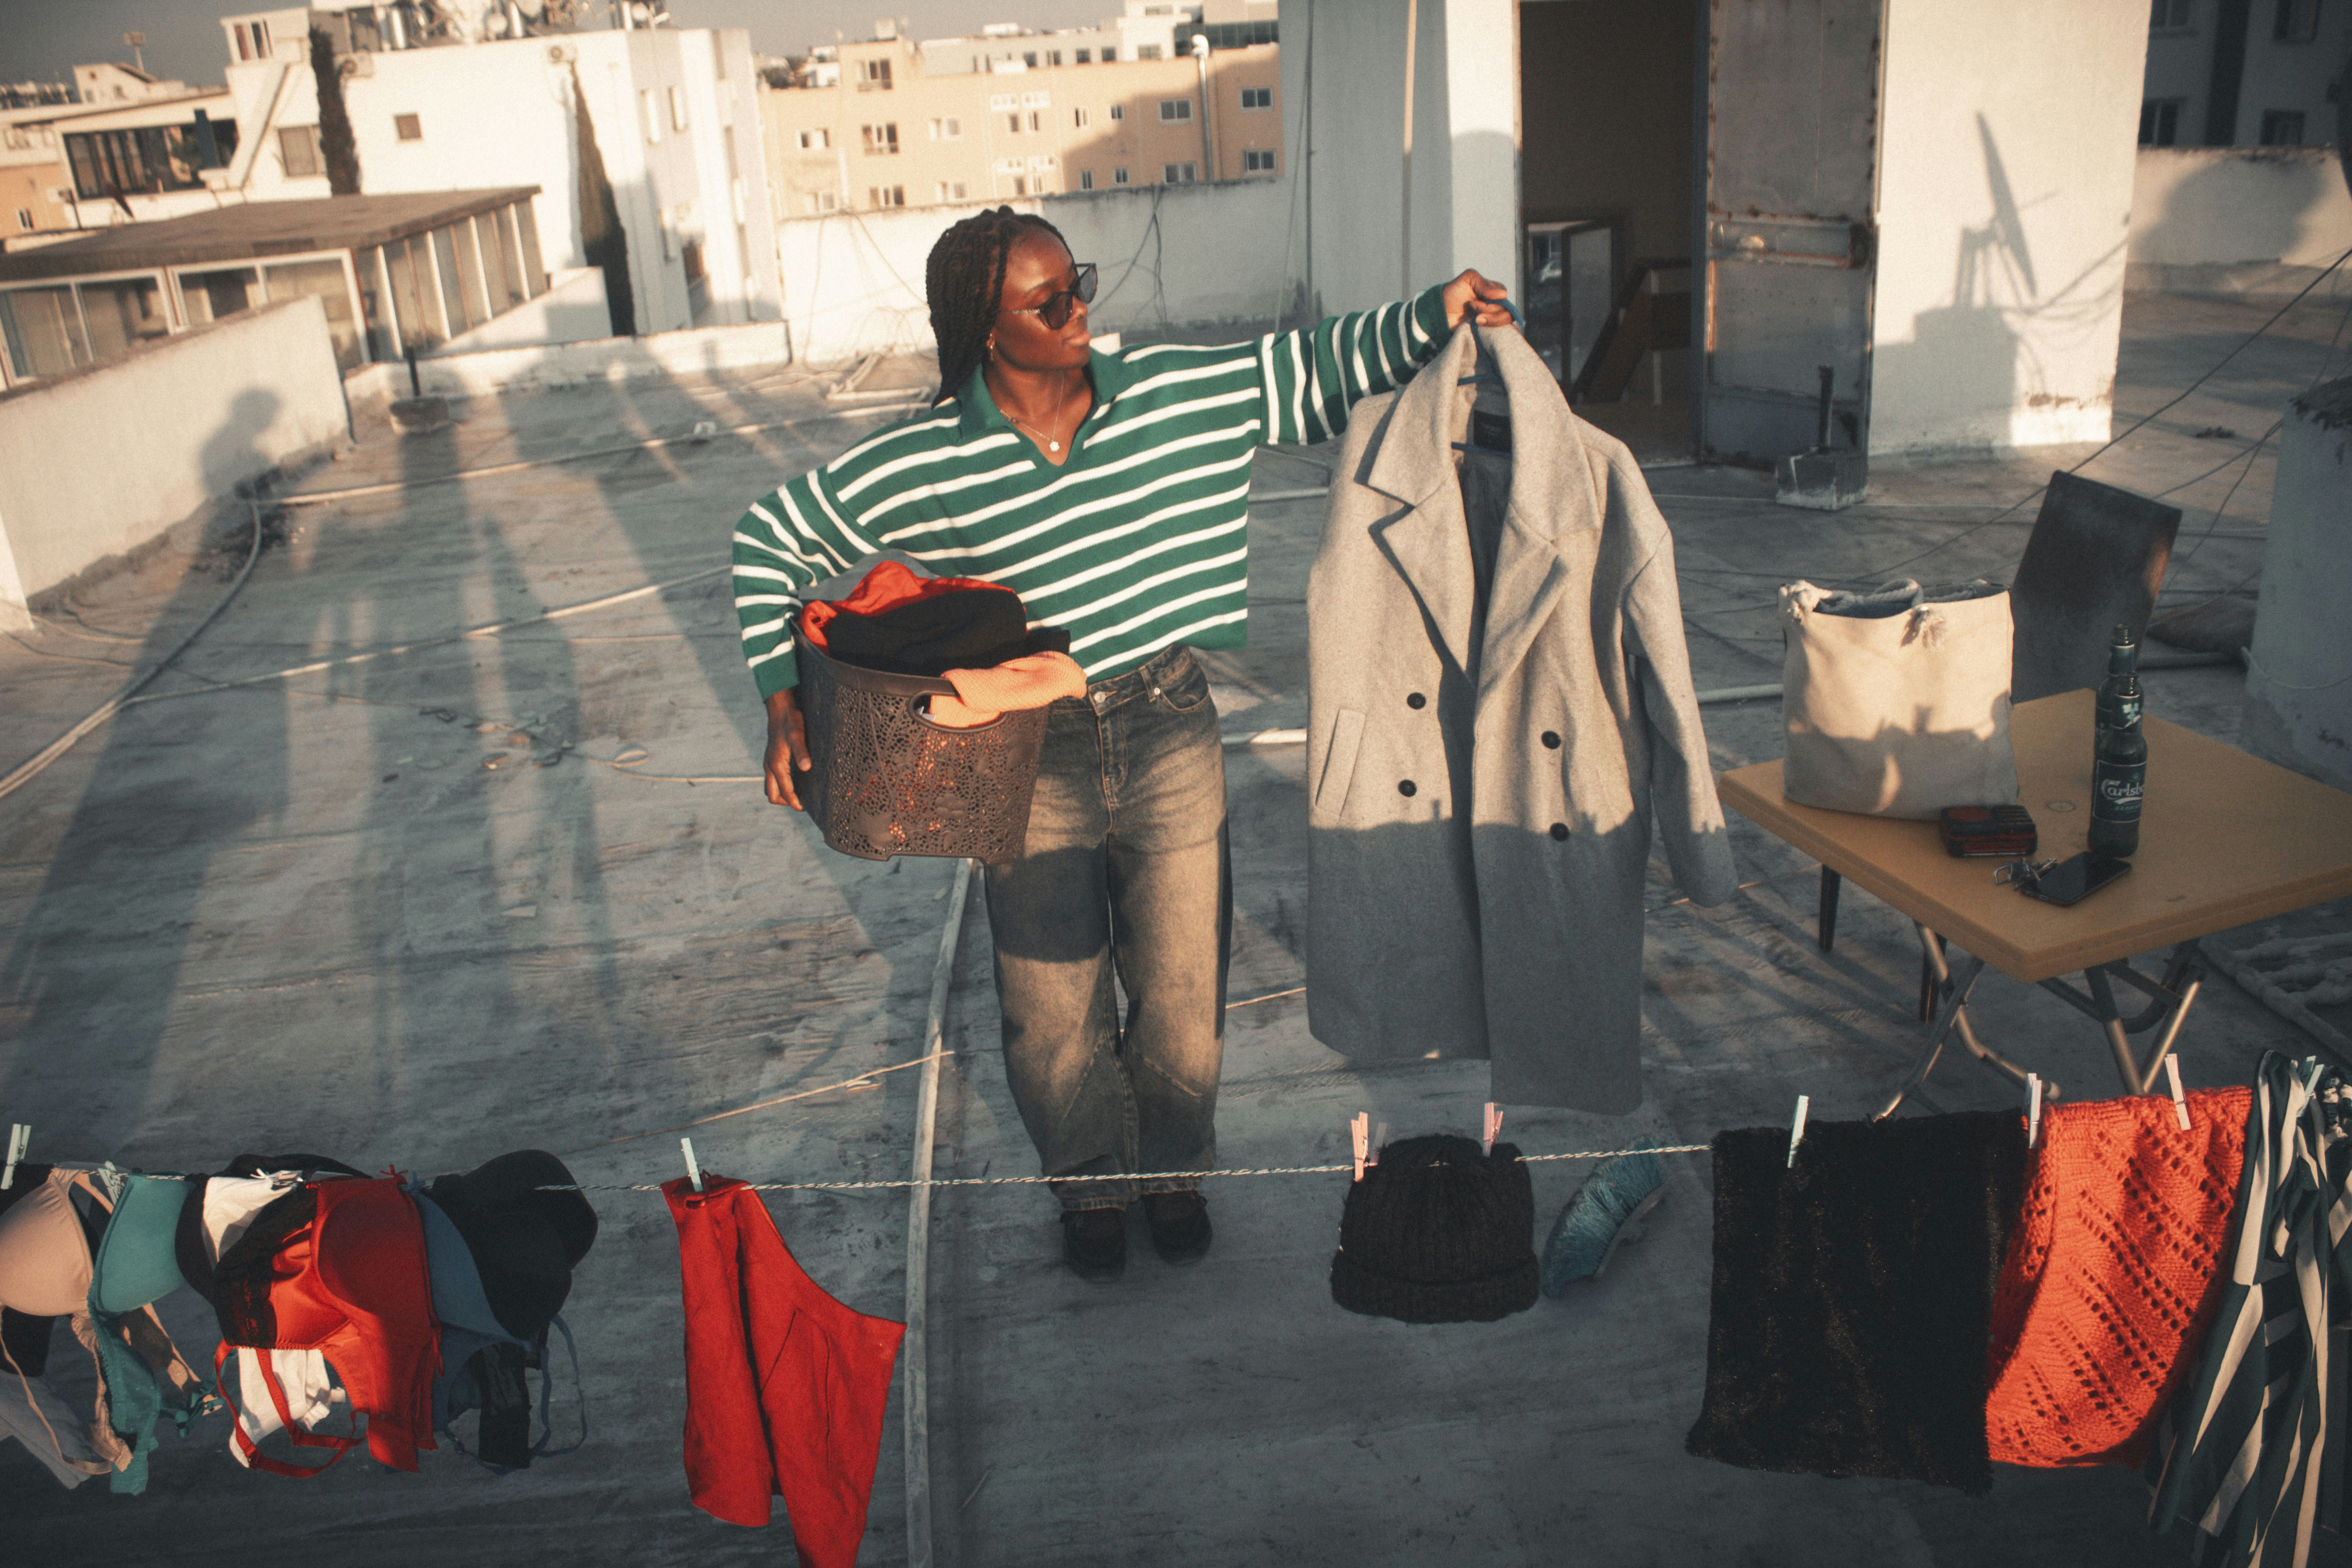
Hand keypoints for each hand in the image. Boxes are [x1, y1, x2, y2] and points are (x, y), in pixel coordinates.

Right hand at [763, 688, 812, 809]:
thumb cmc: (790, 722)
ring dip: (782, 794)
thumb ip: (802, 752)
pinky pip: (772, 780)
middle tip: (802, 804)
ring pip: (771, 788)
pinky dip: (781, 786)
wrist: (780, 711)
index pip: (784, 791)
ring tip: (799, 795)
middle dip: (785, 802)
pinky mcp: (770, 760)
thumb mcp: (798, 735)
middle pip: (772, 794)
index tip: (804, 808)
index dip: (793, 802)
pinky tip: (795, 782)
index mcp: (776, 765)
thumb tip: (806, 768)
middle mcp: (769, 767)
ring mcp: (768, 764)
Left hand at [1441, 270, 1512, 330]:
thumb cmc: (1453, 293)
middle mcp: (1496, 308)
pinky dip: (1494, 335)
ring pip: (1505, 326)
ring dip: (1490, 322)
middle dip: (1490, 312)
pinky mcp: (1487, 334)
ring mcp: (1492, 322)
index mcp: (1494, 294)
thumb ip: (1484, 283)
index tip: (1473, 303)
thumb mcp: (1468, 279)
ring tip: (1474, 321)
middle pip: (1507, 313)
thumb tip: (1502, 294)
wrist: (1440, 313)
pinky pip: (1499, 337)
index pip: (1504, 298)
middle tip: (1473, 311)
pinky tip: (1484, 331)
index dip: (1493, 301)